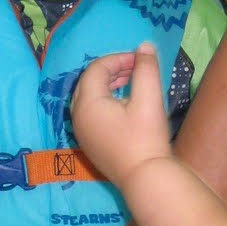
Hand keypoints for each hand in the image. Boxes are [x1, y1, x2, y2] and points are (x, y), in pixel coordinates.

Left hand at [71, 42, 172, 188]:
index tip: (140, 59)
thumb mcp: (149, 99)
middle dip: (111, 70)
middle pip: (88, 82)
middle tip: (135, 68)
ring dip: (108, 86)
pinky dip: (105, 103)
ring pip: (88, 98)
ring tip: (132, 83)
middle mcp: (78, 116)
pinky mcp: (90, 144)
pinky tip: (125, 106)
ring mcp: (82, 132)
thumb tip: (144, 46)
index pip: (97, 69)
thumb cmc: (146, 138)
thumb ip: (146, 69)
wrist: (145, 179)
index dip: (118, 59)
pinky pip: (91, 114)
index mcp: (87, 103)